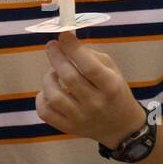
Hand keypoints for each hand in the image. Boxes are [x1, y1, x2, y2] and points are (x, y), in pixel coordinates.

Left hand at [36, 31, 145, 149]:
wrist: (121, 126)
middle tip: (52, 46)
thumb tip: (65, 42)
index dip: (72, 48)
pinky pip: (45, 112)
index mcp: (111, 86)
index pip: (89, 66)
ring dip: (49, 78)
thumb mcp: (112, 70)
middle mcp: (96, 104)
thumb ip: (90, 56)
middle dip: (56, 56)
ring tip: (53, 72)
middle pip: (69, 77)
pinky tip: (48, 91)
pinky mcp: (68, 128)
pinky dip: (41, 98)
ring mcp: (80, 118)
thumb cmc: (114, 91)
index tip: (63, 35)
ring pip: (54, 95)